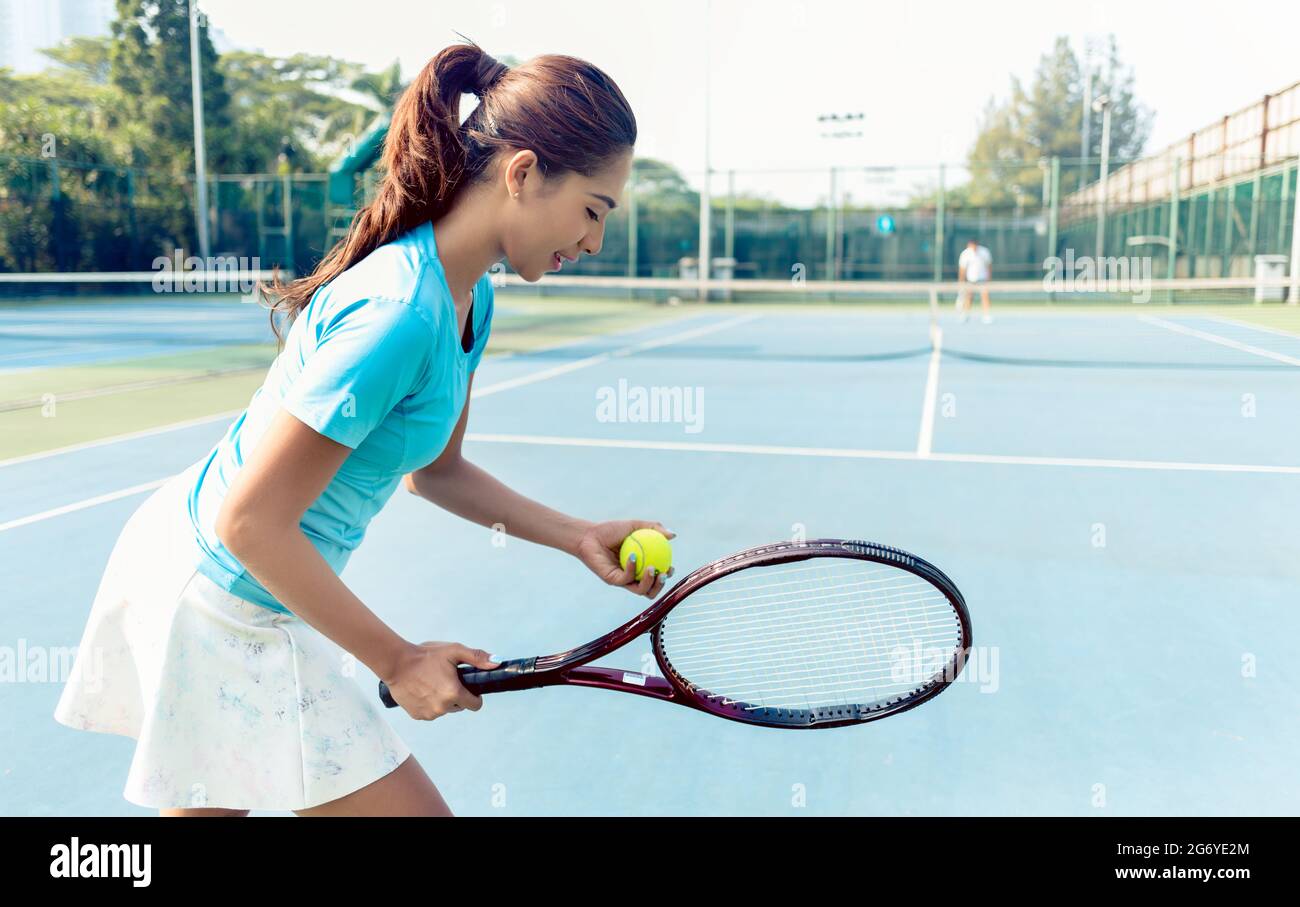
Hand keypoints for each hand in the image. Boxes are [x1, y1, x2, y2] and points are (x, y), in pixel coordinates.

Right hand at [383, 642, 497, 719]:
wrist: (396, 663)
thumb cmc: (425, 655)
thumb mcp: (453, 651)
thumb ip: (477, 657)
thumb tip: (497, 663)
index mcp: (454, 693)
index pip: (475, 705)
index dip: (474, 696)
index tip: (467, 687)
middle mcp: (442, 708)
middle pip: (459, 707)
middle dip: (457, 696)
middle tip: (446, 679)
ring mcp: (429, 714)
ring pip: (444, 710)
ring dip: (442, 700)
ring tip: (432, 682)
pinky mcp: (418, 716)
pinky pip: (430, 712)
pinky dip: (429, 703)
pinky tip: (422, 689)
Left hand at [575, 520, 675, 598]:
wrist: (589, 534)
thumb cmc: (611, 530)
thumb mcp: (635, 526)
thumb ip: (654, 528)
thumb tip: (673, 535)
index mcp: (640, 567)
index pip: (656, 577)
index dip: (666, 576)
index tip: (670, 567)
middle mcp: (632, 577)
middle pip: (651, 590)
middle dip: (660, 586)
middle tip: (663, 573)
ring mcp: (622, 580)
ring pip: (640, 590)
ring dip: (649, 582)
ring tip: (651, 568)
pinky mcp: (612, 580)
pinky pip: (625, 579)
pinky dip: (631, 569)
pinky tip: (633, 557)